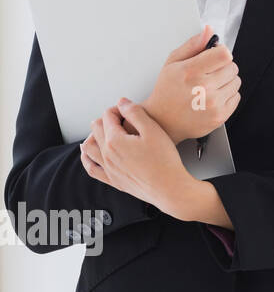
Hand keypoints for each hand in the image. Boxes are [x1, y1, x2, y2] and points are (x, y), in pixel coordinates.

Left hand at [81, 99, 216, 222]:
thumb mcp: (154, 130)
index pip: (107, 116)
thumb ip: (136, 113)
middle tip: (120, 117)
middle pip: (96, 129)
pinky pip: (91, 168)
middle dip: (106, 119)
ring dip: (92, 135)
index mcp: (115, 140)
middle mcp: (107, 154)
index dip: (117, 108)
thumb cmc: (164, 161)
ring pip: (88, 147)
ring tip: (101, 131)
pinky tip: (88, 155)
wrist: (169, 188)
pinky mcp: (113, 180)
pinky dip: (86, 158)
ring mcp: (108, 168)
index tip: (127, 109)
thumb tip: (122, 103)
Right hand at [142, 24, 240, 142]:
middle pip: (232, 67)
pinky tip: (212, 97)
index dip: (221, 52)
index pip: (224, 54)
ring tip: (209, 86)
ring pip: (236, 81)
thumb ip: (193, 45)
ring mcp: (212, 104)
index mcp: (190, 72)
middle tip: (208, 74)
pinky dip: (227, 95)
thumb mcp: (173, 63)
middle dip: (223, 67)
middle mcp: (203, 88)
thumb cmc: (167, 90)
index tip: (214, 56)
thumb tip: (209, 31)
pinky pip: (236, 96)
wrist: (163, 121)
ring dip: (226, 81)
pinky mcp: (220, 116)